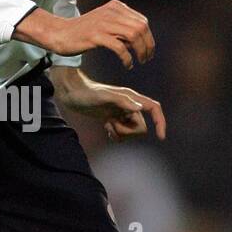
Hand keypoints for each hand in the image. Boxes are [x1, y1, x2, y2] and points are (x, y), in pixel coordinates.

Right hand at [14, 0, 154, 68]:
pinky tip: (127, 65)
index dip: (149, 37)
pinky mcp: (95, 36)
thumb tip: (141, 41)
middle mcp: (111, 12)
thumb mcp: (105, 24)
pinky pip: (119, 47)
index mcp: (116, 7)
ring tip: (139, 62)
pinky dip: (127, 58)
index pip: (142, 21)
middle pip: (141, 27)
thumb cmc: (83, 32)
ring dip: (140, 51)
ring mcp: (103, 23)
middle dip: (148, 45)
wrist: (60, 33)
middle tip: (147, 58)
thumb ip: (122, 28)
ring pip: (133, 35)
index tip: (148, 50)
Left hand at [48, 68, 165, 139]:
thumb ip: (122, 101)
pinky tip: (106, 127)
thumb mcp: (103, 97)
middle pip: (141, 127)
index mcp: (131, 98)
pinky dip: (116, 135)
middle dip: (128, 132)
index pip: (154, 108)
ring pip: (131, 132)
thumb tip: (140, 109)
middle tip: (112, 125)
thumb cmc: (86, 93)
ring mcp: (122, 113)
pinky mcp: (113, 118)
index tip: (161, 137)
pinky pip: (122, 134)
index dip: (161, 122)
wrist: (71, 93)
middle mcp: (129, 105)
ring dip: (121, 134)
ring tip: (107, 125)